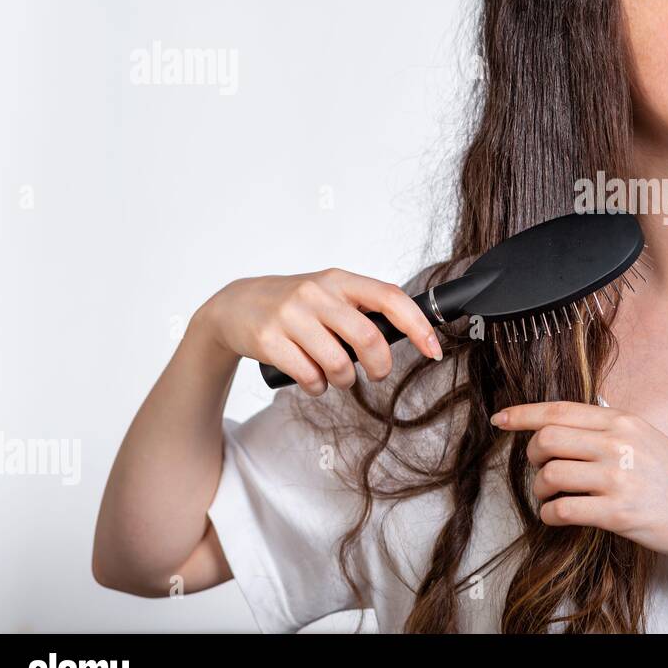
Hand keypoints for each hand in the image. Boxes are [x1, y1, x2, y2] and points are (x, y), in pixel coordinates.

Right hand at [197, 268, 442, 396]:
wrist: (234, 306)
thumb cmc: (294, 305)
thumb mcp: (329, 294)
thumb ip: (363, 308)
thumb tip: (412, 332)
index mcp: (339, 280)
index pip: (390, 297)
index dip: (418, 325)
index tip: (433, 349)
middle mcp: (316, 293)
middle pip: (368, 338)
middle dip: (380, 367)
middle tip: (377, 374)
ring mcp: (290, 315)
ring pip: (338, 363)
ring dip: (345, 380)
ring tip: (337, 376)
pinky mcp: (268, 340)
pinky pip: (308, 377)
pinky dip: (317, 387)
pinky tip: (313, 381)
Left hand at [491, 400, 667, 564]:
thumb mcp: (645, 438)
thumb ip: (607, 430)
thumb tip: (560, 429)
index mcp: (623, 421)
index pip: (560, 410)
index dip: (523, 413)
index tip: (500, 418)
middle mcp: (619, 444)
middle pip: (547, 439)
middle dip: (532, 455)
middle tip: (540, 469)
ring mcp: (619, 478)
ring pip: (550, 474)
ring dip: (540, 489)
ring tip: (550, 497)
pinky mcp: (619, 513)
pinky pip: (563, 510)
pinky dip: (550, 515)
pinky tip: (558, 517)